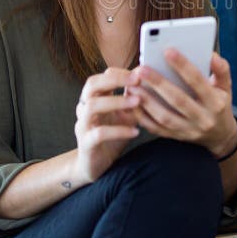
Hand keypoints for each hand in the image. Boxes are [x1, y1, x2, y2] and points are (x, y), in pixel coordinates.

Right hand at [73, 67, 140, 183]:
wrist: (95, 165)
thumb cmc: (113, 135)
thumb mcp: (127, 115)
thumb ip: (135, 100)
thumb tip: (154, 82)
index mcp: (94, 98)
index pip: (102, 77)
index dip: (120, 73)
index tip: (140, 72)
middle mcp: (85, 108)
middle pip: (92, 85)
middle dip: (114, 80)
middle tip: (137, 80)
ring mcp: (83, 125)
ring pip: (93, 106)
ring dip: (116, 102)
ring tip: (138, 102)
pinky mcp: (86, 143)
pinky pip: (99, 133)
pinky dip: (118, 131)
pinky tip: (135, 132)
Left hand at [132, 50, 236, 157]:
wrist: (220, 136)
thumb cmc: (220, 104)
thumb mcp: (226, 87)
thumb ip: (221, 70)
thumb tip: (212, 56)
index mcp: (216, 103)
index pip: (198, 82)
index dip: (183, 66)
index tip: (167, 51)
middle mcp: (203, 118)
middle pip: (178, 100)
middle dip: (159, 83)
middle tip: (141, 69)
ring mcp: (189, 130)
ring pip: (165, 117)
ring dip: (147, 101)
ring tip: (132, 86)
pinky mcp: (177, 137)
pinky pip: (156, 129)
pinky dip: (143, 116)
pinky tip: (133, 102)